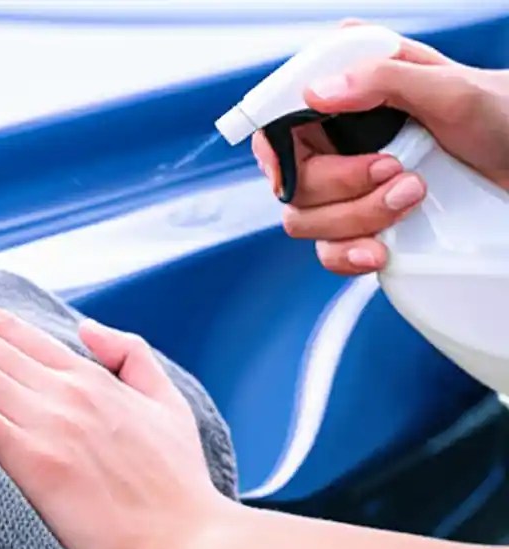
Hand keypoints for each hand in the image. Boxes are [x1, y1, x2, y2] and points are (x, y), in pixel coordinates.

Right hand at [254, 20, 508, 274]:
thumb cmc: (502, 116)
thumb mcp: (452, 88)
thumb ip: (384, 79)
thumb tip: (317, 93)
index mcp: (349, 93)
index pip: (277, 121)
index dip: (276, 149)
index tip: (294, 166)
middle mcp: (339, 140)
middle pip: (290, 179)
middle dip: (340, 185)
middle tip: (396, 171)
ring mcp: (348, 187)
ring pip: (305, 219)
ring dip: (355, 218)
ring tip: (413, 196)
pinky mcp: (364, 225)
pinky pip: (328, 252)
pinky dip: (348, 256)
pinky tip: (379, 252)